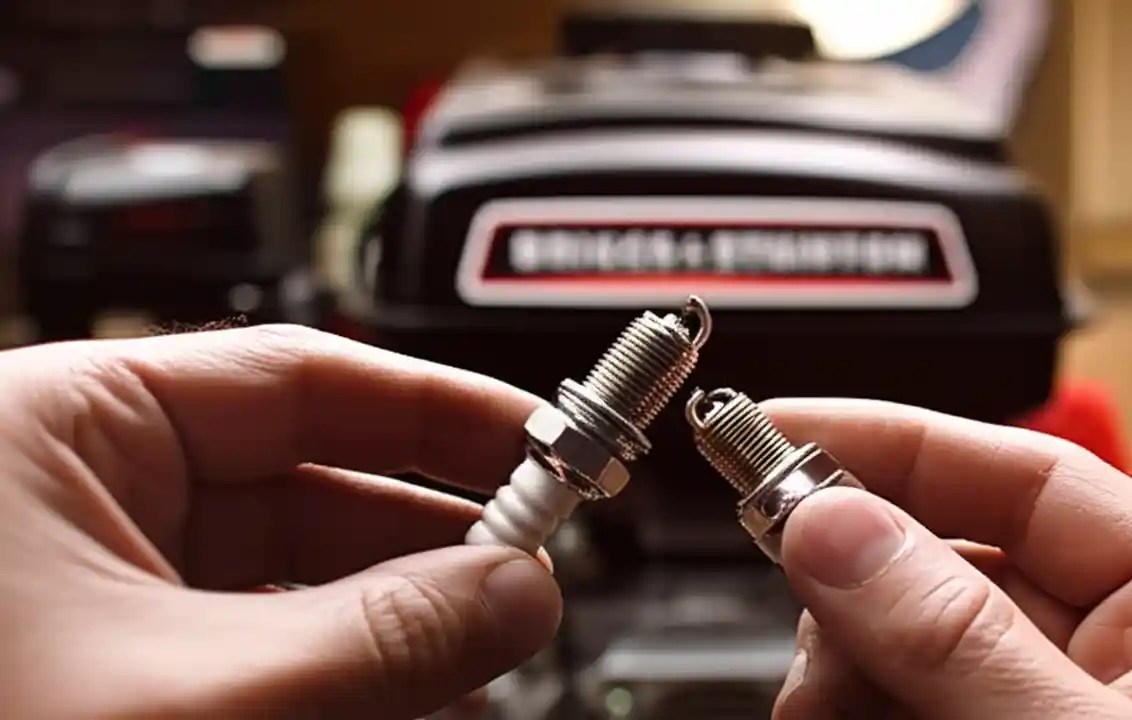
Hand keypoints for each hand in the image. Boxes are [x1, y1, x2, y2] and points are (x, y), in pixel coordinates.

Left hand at [0, 325, 560, 718]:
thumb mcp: (191, 699)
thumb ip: (375, 639)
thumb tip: (514, 590)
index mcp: (64, 431)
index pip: (299, 378)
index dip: (437, 411)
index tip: (538, 443)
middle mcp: (79, 499)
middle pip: (310, 487)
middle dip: (427, 545)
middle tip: (524, 584)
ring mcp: (94, 596)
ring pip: (291, 586)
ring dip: (392, 632)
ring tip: (475, 671)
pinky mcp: (110, 674)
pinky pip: (256, 657)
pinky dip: (337, 686)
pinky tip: (402, 709)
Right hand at [766, 399, 1131, 719]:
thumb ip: (962, 641)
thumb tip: (833, 526)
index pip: (1024, 475)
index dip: (889, 440)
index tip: (775, 428)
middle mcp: (1124, 656)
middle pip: (941, 562)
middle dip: (851, 588)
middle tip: (806, 630)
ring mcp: (1054, 711)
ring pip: (902, 643)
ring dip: (840, 669)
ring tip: (824, 714)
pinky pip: (900, 703)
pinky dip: (854, 710)